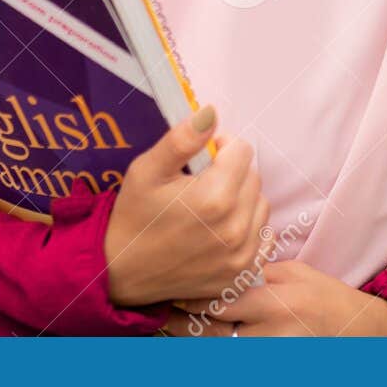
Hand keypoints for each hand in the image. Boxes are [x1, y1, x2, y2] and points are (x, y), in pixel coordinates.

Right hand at [102, 106, 272, 306]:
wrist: (122, 273)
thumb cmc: (134, 217)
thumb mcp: (146, 171)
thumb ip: (181, 139)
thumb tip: (211, 112)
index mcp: (215, 198)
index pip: (242, 150)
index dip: (220, 147)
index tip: (200, 160)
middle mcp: (236, 228)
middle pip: (253, 176)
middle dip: (231, 173)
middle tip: (199, 185)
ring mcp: (243, 254)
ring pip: (260, 204)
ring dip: (241, 199)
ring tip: (209, 208)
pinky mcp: (244, 273)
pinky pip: (265, 236)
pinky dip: (249, 228)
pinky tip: (221, 230)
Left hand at [163, 260, 386, 336]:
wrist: (358, 333)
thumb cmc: (325, 297)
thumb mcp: (293, 273)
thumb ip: (256, 273)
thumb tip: (218, 266)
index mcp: (279, 302)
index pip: (223, 300)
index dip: (193, 295)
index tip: (174, 286)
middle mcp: (273, 334)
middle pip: (214, 332)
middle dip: (184, 321)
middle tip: (164, 308)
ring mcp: (273, 355)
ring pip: (221, 351)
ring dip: (196, 339)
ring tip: (173, 325)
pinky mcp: (271, 367)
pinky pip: (236, 358)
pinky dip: (217, 351)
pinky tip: (202, 340)